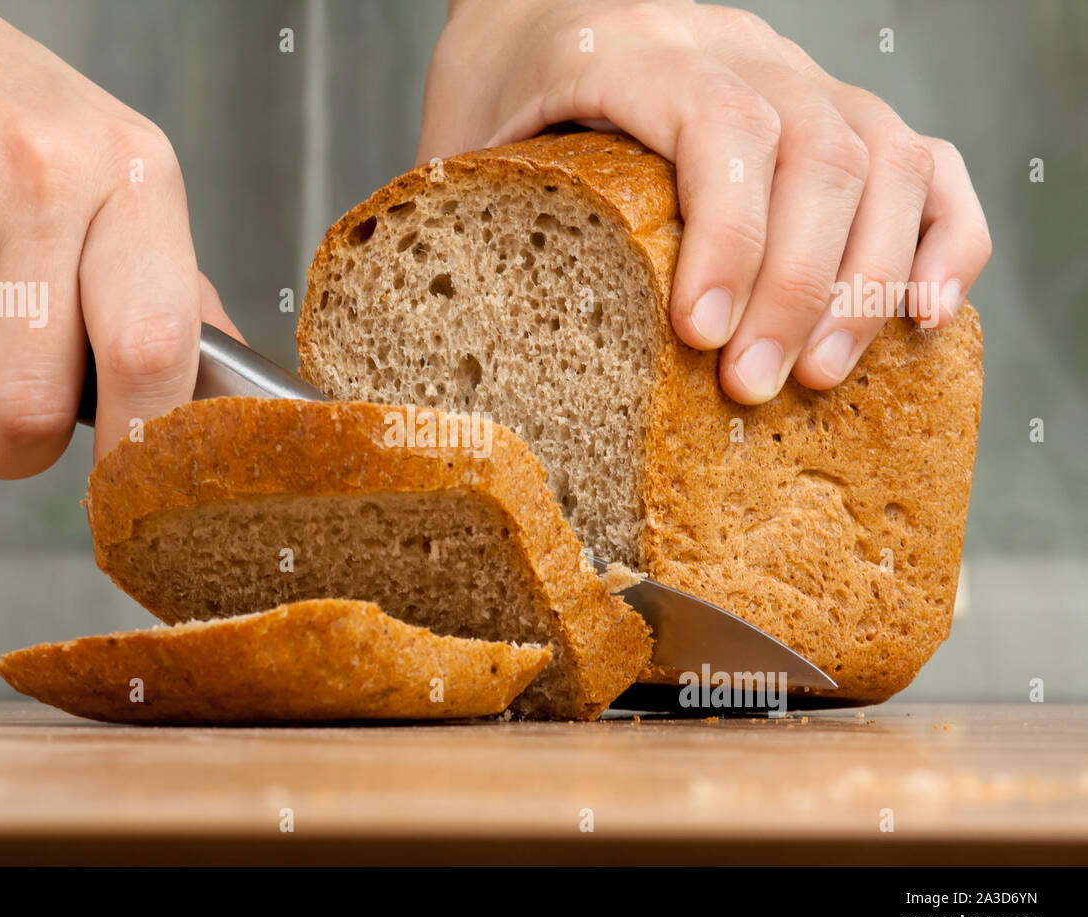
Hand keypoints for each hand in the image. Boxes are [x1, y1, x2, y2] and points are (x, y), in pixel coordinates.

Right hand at [0, 0, 238, 474]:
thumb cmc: (5, 114)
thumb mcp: (115, 172)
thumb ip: (169, 285)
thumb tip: (228, 391)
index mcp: (133, 178)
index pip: (154, 348)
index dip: (143, 445)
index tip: (136, 486)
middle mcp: (41, 181)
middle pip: (32, 407)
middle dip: (12, 449)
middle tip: (4, 424)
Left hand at [418, 0, 991, 403]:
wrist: (545, 4)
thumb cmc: (502, 89)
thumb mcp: (464, 142)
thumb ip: (481, 216)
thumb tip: (481, 346)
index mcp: (628, 46)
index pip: (715, 123)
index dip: (727, 234)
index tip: (701, 336)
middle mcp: (733, 46)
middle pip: (815, 149)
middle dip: (795, 286)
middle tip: (754, 387)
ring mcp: (799, 74)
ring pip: (883, 158)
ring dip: (865, 281)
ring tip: (820, 376)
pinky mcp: (839, 109)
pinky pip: (928, 162)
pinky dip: (943, 239)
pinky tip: (924, 314)